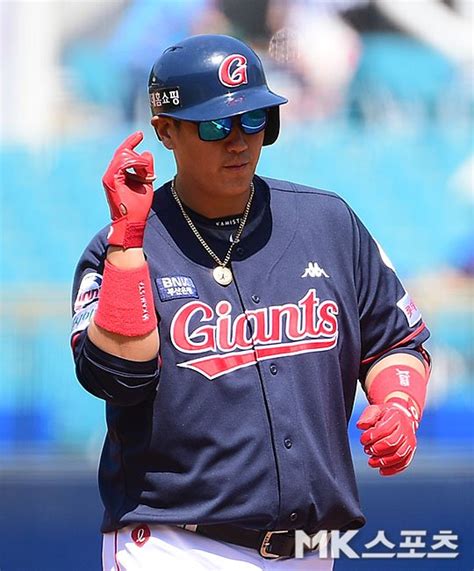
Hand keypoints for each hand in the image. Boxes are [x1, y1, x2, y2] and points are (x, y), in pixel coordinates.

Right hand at [102, 131, 154, 248]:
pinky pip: (122, 164)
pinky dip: (134, 164)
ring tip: (148, 171)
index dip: (131, 143)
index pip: (124, 154)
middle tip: (141, 135)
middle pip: (122, 152)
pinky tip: (144, 169)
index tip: (140, 134)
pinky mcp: (110, 181)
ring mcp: (109, 177)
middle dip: (132, 143)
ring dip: (138, 160)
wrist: (133, 222)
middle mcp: (112, 174)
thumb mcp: (147, 184)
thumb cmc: (139, 207)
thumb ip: (147, 170)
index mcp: (119, 174)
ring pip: (123, 156)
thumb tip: (147, 153)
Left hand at [356, 399, 417, 475]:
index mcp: (396, 417)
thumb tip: (361, 426)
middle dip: (377, 449)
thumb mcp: (374, 410)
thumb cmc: (384, 415)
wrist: (400, 416)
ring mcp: (410, 441)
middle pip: (392, 444)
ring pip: (399, 455)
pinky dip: (393, 469)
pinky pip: (404, 463)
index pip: (384, 429)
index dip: (372, 437)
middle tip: (367, 450)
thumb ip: (367, 417)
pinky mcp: (411, 451)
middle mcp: (406, 429)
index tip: (363, 440)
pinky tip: (381, 470)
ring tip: (371, 462)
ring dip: (384, 461)